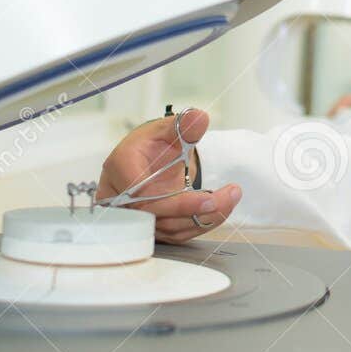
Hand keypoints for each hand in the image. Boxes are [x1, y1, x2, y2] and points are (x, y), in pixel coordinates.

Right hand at [96, 109, 241, 243]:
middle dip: (193, 209)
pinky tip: (221, 207)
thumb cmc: (152, 145)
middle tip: (224, 199)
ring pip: (169, 228)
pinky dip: (201, 222)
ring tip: (231, 197)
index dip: (174, 201)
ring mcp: (135, 216)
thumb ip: (183, 125)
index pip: (141, 193)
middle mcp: (121, 196)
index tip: (208, 199)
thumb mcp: (166, 129)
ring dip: (204, 217)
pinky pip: (177, 233)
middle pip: (155, 215)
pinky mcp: (151, 228)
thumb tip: (198, 117)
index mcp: (120, 166)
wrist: (150, 162)